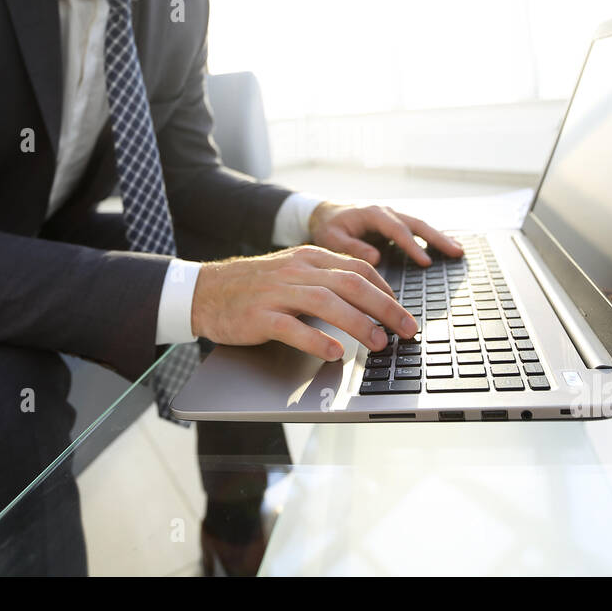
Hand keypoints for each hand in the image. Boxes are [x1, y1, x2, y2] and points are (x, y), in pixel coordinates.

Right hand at [190, 245, 419, 361]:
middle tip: (406, 329)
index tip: (402, 311)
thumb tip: (366, 300)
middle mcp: (297, 271)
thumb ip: (325, 280)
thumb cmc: (254, 286)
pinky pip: (292, 327)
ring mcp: (277, 292)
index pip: (358, 269)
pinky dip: (316, 340)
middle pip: (351, 284)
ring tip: (378, 343)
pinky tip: (333, 352)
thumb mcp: (293, 272)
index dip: (386, 291)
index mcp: (309, 258)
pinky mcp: (260, 316)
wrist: (205, 291)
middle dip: (385, 308)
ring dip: (358, 324)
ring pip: (326, 302)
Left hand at [307, 201, 463, 266]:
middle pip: (417, 224)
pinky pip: (416, 230)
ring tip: (458, 251)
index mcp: (373, 213)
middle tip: (456, 252)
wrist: (323, 213)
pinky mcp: (394, 224)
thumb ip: (352, 247)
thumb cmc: (327, 226)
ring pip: (420, 226)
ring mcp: (392, 216)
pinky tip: (445, 247)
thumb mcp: (332, 238)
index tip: (426, 263)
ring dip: (439, 237)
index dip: (413, 246)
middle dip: (438, 238)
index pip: (398, 230)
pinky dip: (431, 238)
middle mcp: (386, 211)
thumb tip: (376, 258)